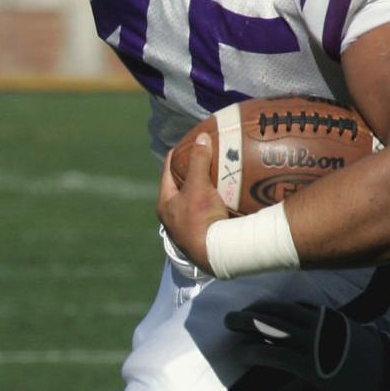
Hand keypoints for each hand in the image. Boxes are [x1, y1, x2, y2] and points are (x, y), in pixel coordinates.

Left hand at [157, 133, 227, 273]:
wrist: (215, 253)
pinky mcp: (202, 238)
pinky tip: (224, 199)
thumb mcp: (198, 186)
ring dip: (202, 191)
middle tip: (200, 158)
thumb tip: (201, 137)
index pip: (167, 173)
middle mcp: (172, 219)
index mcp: (165, 205)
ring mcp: (187, 230)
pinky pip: (206, 215)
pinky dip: (213, 205)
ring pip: (192, 204)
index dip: (175, 157)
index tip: (185, 144)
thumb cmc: (201, 219)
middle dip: (189, 174)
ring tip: (214, 177)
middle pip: (179, 189)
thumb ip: (198, 161)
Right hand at [224, 299, 389, 390]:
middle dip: (248, 323)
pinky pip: (301, 307)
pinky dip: (283, 305)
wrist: (387, 368)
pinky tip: (270, 306)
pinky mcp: (330, 317)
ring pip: (286, 312)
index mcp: (312, 367)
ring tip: (243, 311)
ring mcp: (323, 326)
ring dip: (262, 309)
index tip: (237, 354)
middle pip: (275, 327)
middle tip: (228, 321)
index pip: (274, 356)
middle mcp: (314, 342)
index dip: (252, 354)